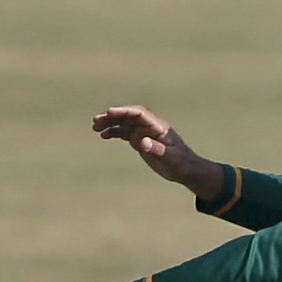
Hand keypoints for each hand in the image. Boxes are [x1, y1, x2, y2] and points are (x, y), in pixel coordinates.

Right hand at [92, 106, 224, 201]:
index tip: (110, 112)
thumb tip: (141, 142)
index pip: (138, 114)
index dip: (124, 111)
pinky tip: (103, 135)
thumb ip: (156, 148)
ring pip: (124, 124)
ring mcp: (144, 133)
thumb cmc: (180, 162)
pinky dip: (114, 133)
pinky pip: (125, 133)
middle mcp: (149, 126)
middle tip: (97, 120)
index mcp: (157, 126)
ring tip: (95, 127)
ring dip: (110, 124)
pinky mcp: (140, 141)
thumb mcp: (170, 157)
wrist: (185, 169)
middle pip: (128, 116)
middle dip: (112, 116)